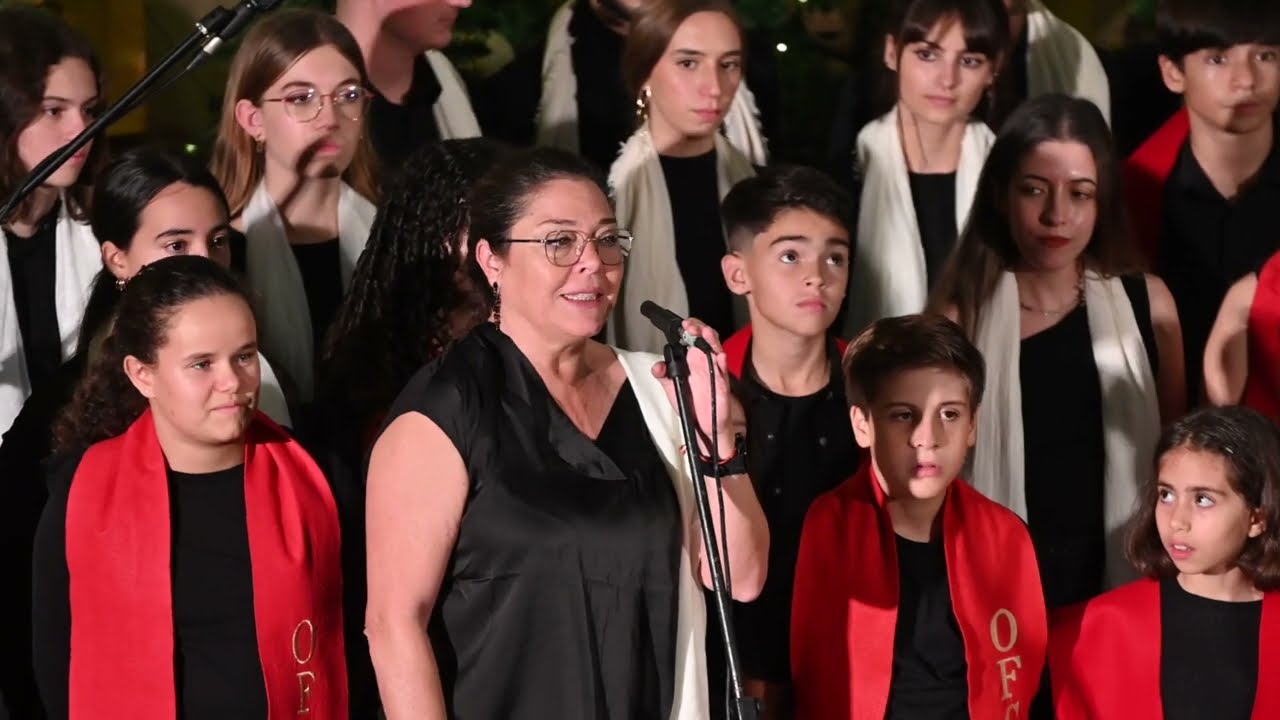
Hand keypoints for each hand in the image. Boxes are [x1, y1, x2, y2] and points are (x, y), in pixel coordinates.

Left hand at [650, 318, 742, 456]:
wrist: (702, 426)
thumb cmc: (691, 403)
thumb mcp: (672, 387)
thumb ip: (663, 375)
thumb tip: (657, 366)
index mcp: (692, 359)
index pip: (693, 337)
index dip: (689, 327)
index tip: (682, 324)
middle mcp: (704, 362)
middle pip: (706, 338)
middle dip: (699, 328)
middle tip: (690, 326)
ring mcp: (715, 371)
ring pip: (716, 350)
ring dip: (711, 340)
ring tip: (705, 333)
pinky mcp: (722, 385)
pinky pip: (723, 372)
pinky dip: (722, 363)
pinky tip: (719, 356)